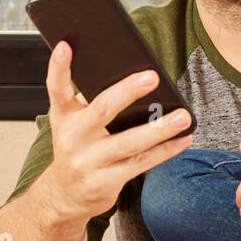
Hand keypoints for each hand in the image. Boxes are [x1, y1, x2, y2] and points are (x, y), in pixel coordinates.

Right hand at [45, 40, 193, 219]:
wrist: (64, 195)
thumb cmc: (78, 147)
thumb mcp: (74, 124)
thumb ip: (94, 103)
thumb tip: (135, 77)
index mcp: (64, 117)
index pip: (57, 89)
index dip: (59, 67)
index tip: (66, 45)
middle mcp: (72, 138)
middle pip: (102, 110)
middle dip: (127, 92)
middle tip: (153, 76)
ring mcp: (88, 163)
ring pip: (129, 142)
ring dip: (159, 129)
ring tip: (183, 116)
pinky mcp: (105, 182)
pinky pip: (141, 163)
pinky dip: (165, 150)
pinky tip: (184, 138)